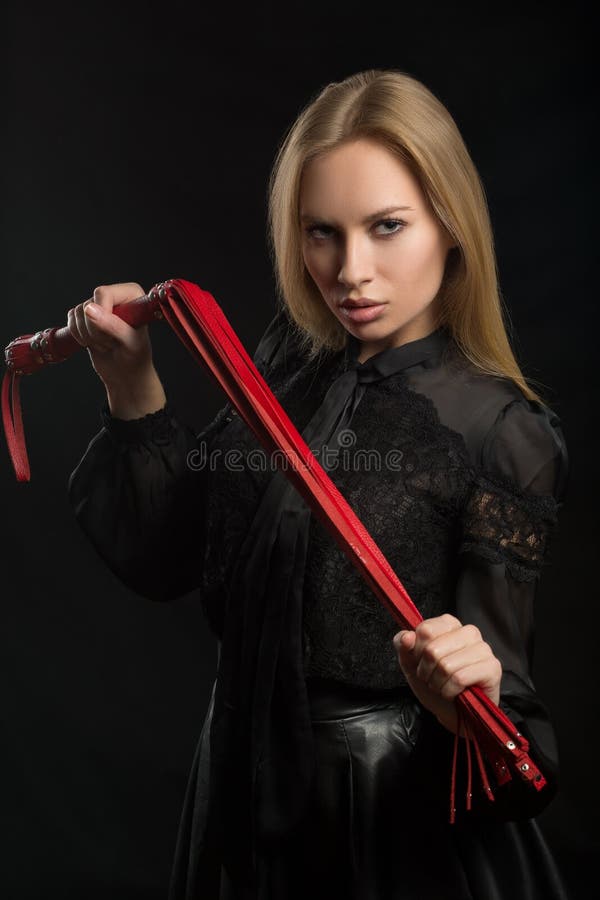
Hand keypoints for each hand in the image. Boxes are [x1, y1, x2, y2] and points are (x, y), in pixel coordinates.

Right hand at [67, 282, 154, 386]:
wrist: (126, 374)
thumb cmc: (136, 358)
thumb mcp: (129, 342)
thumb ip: (112, 325)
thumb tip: (89, 309)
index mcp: (132, 294)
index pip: (103, 293)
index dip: (102, 315)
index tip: (112, 334)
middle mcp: (115, 296)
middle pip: (88, 304)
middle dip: (95, 330)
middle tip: (111, 343)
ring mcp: (99, 305)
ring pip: (78, 312)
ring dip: (88, 335)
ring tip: (106, 344)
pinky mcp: (86, 317)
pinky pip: (71, 319)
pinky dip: (78, 335)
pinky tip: (93, 343)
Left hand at [392, 614, 501, 735]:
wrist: (452, 712)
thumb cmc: (434, 683)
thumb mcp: (411, 663)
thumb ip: (403, 646)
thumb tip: (407, 637)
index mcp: (449, 624)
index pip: (425, 630)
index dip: (417, 651)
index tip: (422, 662)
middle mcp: (469, 632)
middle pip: (433, 649)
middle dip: (427, 671)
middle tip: (433, 678)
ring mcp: (484, 649)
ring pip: (446, 666)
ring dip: (438, 683)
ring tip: (443, 686)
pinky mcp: (493, 668)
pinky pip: (460, 679)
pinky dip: (450, 691)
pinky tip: (455, 692)